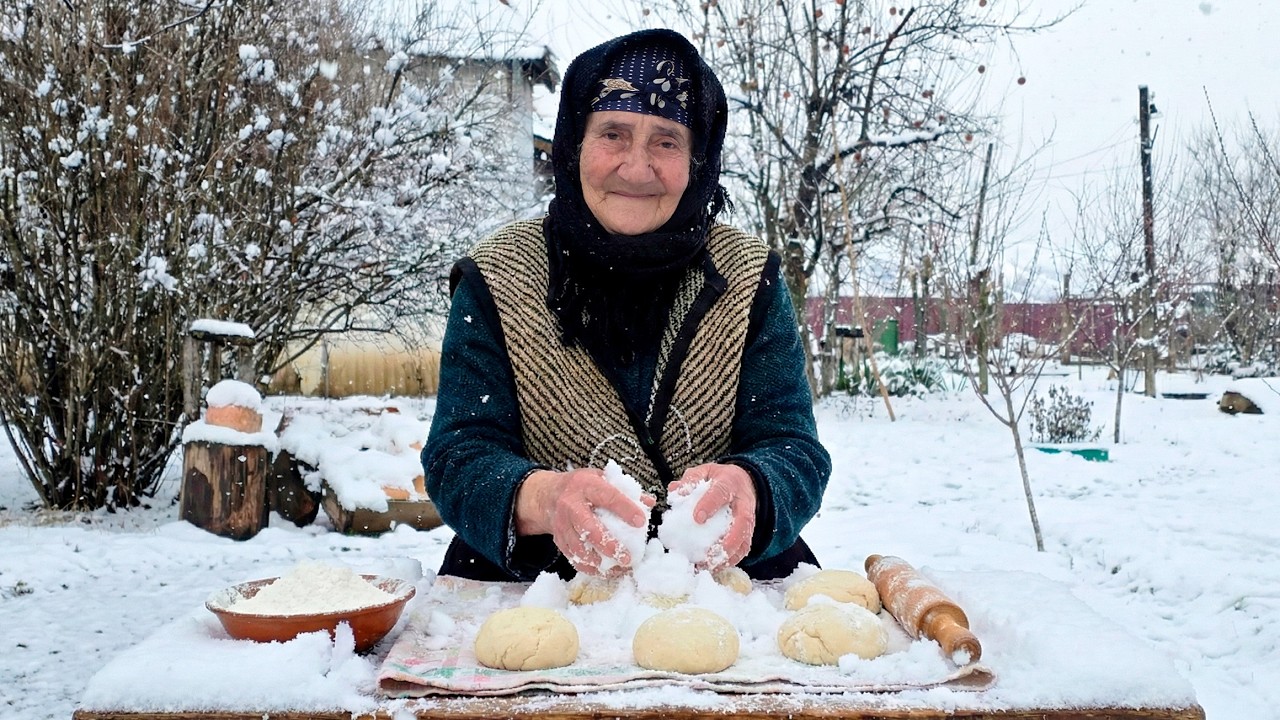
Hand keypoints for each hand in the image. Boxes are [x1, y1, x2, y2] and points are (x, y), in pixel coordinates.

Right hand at [515, 468, 649, 576]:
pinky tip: (603, 571)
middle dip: (609, 545)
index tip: (641, 521)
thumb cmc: (581, 486)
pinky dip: (588, 567)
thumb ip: (625, 489)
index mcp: (586, 485)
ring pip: (579, 548)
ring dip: (599, 562)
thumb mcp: (601, 478)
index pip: (608, 497)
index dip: (625, 509)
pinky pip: (573, 557)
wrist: (547, 495)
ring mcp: (562, 524)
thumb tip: (649, 502)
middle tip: (627, 557)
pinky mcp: (559, 539)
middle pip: (589, 528)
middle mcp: (571, 505)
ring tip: (617, 568)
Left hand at [670, 463, 755, 572]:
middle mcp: (743, 502)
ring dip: (728, 556)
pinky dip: (731, 560)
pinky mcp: (749, 531)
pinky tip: (715, 567)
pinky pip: (744, 548)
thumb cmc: (720, 478)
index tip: (697, 518)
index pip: (720, 492)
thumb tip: (676, 491)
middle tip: (708, 554)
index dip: (709, 505)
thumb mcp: (705, 471)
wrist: (744, 481)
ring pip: (745, 540)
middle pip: (742, 523)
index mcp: (729, 483)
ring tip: (709, 566)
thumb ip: (690, 480)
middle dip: (727, 542)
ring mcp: (749, 518)